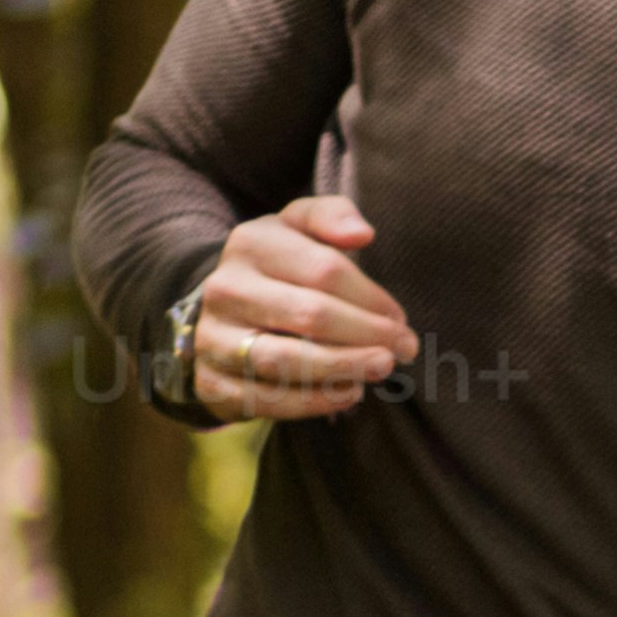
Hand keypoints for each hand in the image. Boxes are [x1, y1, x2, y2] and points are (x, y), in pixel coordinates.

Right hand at [182, 193, 417, 420]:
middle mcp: (226, 290)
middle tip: (404, 349)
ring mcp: (213, 338)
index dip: (371, 298)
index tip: (400, 319)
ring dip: (343, 367)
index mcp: (250, 243)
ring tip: (382, 368)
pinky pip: (267, 399)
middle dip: (367, 334)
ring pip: (285, 360)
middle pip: (310, 315)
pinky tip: (349, 392)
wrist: (221, 312)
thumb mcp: (298, 227)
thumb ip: (332, 215)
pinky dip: (314, 401)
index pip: (324, 270)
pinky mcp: (212, 383)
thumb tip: (362, 234)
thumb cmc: (278, 267)